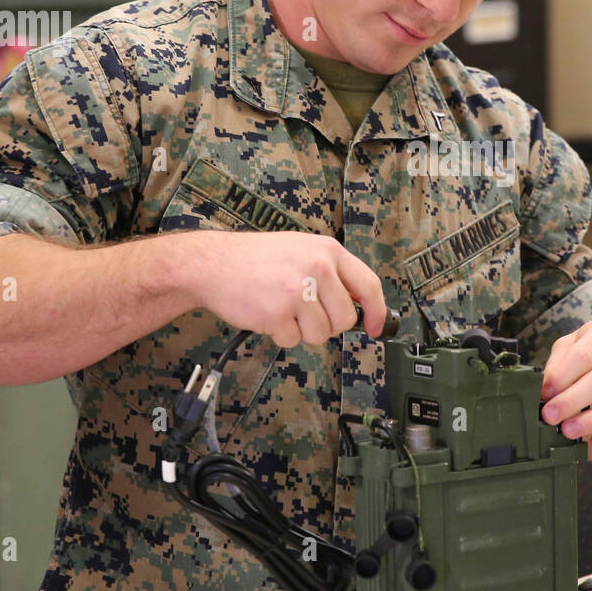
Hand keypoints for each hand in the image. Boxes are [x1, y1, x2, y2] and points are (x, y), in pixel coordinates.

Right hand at [190, 231, 387, 346]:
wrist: (213, 263)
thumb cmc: (257, 259)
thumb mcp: (303, 249)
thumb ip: (332, 272)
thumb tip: (359, 302)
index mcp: (328, 251)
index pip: (368, 285)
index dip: (378, 312)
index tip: (378, 327)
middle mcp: (317, 269)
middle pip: (345, 319)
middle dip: (328, 325)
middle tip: (306, 314)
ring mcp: (298, 292)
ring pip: (321, 334)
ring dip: (302, 331)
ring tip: (283, 309)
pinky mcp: (278, 313)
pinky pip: (293, 341)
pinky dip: (280, 335)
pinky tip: (268, 314)